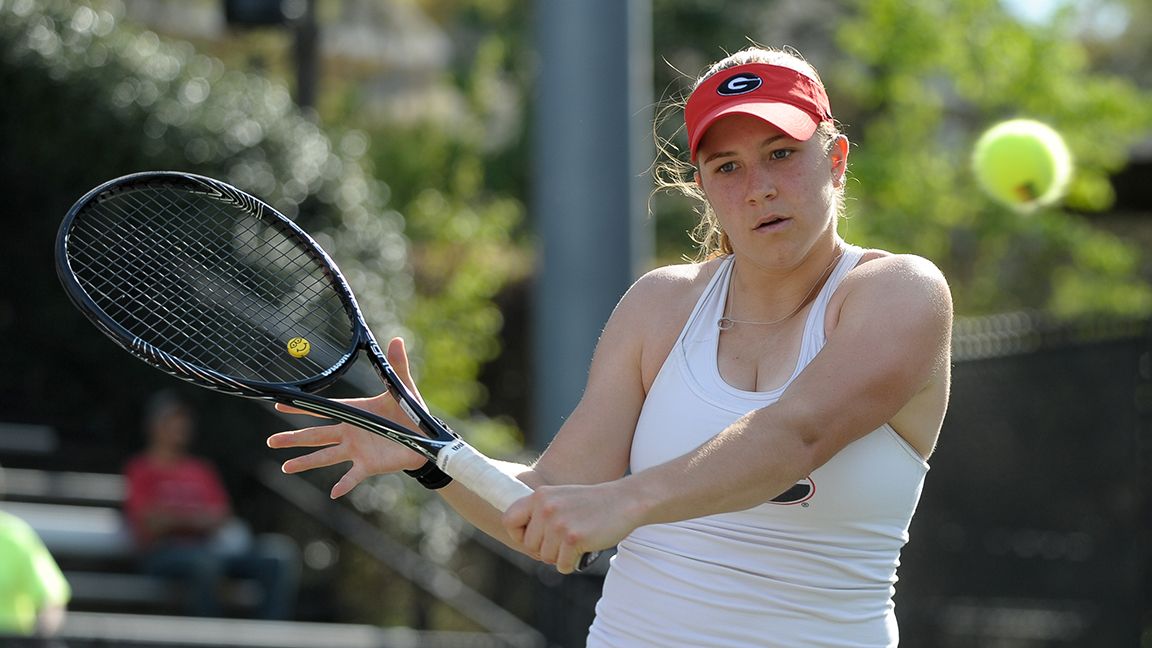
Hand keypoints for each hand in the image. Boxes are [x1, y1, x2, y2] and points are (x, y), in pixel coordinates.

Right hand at [267, 337, 426, 497]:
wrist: (425, 437)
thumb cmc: (411, 412)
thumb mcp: (403, 388)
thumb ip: (397, 365)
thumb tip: (396, 339)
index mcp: (355, 412)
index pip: (324, 408)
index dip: (302, 407)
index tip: (280, 404)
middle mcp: (351, 432)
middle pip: (316, 435)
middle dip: (293, 438)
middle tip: (271, 441)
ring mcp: (357, 450)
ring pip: (326, 456)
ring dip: (306, 462)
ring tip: (285, 467)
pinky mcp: (368, 465)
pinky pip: (352, 476)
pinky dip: (343, 484)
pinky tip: (332, 492)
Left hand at [503, 481, 638, 573]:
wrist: (624, 501)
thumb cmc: (591, 504)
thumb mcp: (560, 497)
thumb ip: (539, 512)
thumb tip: (519, 540)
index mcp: (539, 496)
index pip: (509, 520)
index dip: (518, 535)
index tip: (532, 538)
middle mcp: (546, 508)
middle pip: (529, 545)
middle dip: (544, 549)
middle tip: (562, 542)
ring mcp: (559, 523)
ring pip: (545, 557)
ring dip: (559, 556)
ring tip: (574, 543)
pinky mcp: (573, 538)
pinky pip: (561, 564)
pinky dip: (571, 563)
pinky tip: (582, 550)